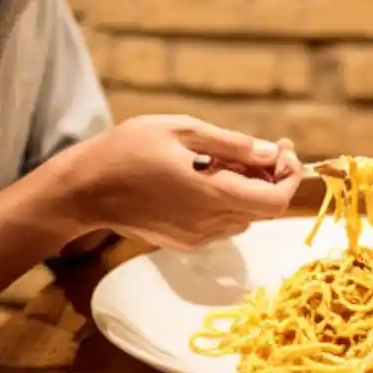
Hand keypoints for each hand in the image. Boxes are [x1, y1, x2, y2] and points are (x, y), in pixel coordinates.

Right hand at [64, 115, 301, 249]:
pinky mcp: (183, 241)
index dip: (289, 176)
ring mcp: (196, 237)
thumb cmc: (127, 151)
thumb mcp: (180, 131)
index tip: (283, 151)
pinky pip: (221, 222)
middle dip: (271, 177)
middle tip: (262, 148)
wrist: (83, 190)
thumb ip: (232, 144)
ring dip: (248, 188)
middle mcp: (209, 224)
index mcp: (211, 196)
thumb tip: (272, 153)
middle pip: (263, 208)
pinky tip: (204, 177)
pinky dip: (226, 199)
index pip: (276, 201)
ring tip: (224, 160)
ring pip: (244, 215)